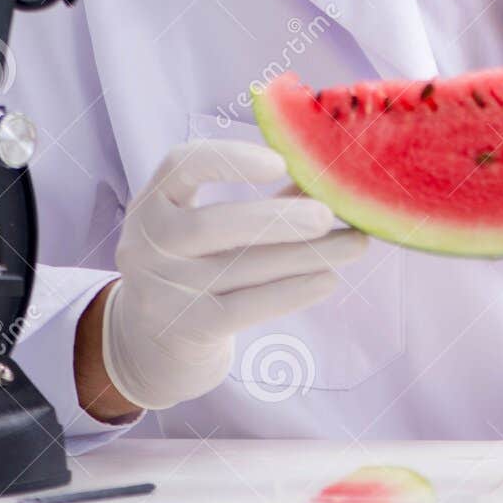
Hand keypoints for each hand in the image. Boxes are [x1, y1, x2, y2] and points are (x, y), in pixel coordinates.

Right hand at [99, 139, 366, 410]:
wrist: (151, 342)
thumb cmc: (200, 263)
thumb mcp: (213, 225)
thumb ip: (269, 198)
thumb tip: (335, 173)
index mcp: (154, 202)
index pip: (180, 166)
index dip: (229, 159)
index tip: (280, 161)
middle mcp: (147, 245)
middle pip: (209, 226)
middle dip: (275, 219)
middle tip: (329, 214)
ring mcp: (162, 291)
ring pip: (239, 269)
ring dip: (305, 255)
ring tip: (355, 244)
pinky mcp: (187, 330)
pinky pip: (245, 308)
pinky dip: (291, 293)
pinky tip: (329, 280)